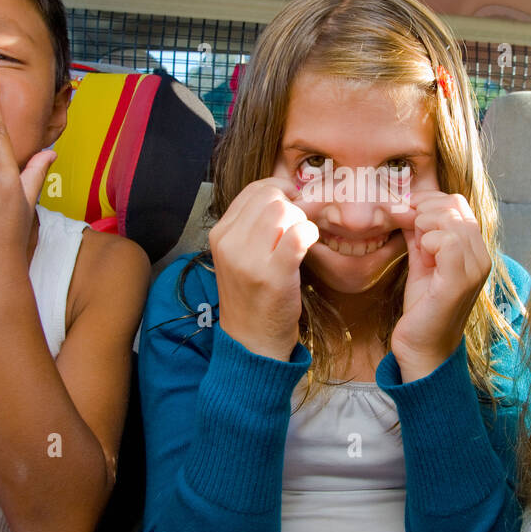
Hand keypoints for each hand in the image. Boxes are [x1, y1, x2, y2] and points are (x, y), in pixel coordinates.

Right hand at [209, 177, 318, 359]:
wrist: (251, 341)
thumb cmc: (252, 296)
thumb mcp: (240, 255)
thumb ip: (256, 224)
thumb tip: (291, 193)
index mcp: (220, 234)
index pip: (253, 191)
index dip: (279, 191)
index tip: (292, 205)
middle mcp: (230, 243)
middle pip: (271, 198)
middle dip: (292, 207)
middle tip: (298, 228)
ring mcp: (250, 260)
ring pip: (285, 212)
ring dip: (301, 222)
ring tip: (300, 242)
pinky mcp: (274, 275)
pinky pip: (299, 234)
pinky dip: (310, 234)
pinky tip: (308, 245)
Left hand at [389, 191, 490, 381]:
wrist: (422, 348)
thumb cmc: (423, 306)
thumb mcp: (422, 260)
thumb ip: (419, 233)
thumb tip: (406, 204)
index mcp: (475, 249)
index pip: (457, 203)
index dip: (428, 201)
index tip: (405, 212)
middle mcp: (482, 257)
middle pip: (454, 206)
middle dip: (422, 210)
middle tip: (406, 229)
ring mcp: (475, 269)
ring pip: (451, 220)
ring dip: (424, 225)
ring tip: (417, 248)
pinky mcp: (460, 281)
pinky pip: (447, 241)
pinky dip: (428, 242)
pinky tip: (423, 257)